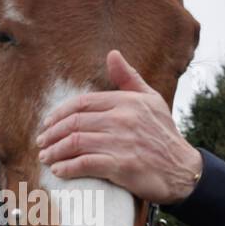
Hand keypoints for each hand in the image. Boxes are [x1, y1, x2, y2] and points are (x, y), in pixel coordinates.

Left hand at [35, 50, 203, 203]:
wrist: (183, 171)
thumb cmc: (164, 135)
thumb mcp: (151, 100)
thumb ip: (129, 78)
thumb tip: (112, 54)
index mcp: (127, 101)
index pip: (83, 103)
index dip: (60, 113)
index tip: (48, 124)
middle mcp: (123, 119)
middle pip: (75, 123)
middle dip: (52, 134)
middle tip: (42, 143)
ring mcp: (122, 142)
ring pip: (76, 142)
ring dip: (55, 151)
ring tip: (46, 157)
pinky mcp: (123, 166)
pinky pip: (86, 163)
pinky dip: (68, 167)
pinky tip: (59, 171)